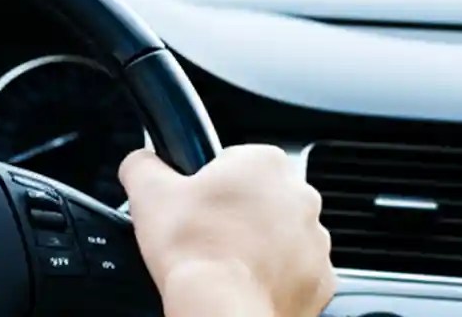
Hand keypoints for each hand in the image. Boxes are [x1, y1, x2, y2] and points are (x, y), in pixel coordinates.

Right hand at [120, 145, 334, 316]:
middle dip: (234, 213)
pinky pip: (293, 270)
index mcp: (265, 162)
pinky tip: (242, 283)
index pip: (231, 161)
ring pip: (279, 234)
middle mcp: (300, 196)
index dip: (206, 183)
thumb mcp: (148, 192)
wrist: (222, 312)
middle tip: (202, 235)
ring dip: (255, 243)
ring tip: (221, 263)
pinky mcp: (321, 279)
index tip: (193, 205)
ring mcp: (316, 240)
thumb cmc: (193, 250)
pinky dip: (271, 276)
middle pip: (258, 197)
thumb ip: (142, 163)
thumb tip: (140, 162)